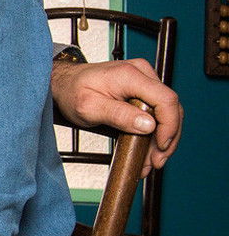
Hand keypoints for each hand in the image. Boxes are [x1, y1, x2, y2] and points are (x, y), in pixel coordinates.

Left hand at [52, 58, 181, 170]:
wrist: (63, 83)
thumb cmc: (71, 91)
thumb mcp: (88, 107)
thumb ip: (119, 115)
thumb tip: (148, 125)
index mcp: (130, 75)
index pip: (166, 100)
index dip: (169, 126)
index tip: (161, 147)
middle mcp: (142, 74)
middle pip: (171, 108)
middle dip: (167, 138)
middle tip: (156, 161)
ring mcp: (144, 81)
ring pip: (166, 112)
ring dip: (162, 138)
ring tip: (151, 160)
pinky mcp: (142, 90)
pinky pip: (157, 112)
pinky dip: (155, 132)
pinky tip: (148, 148)